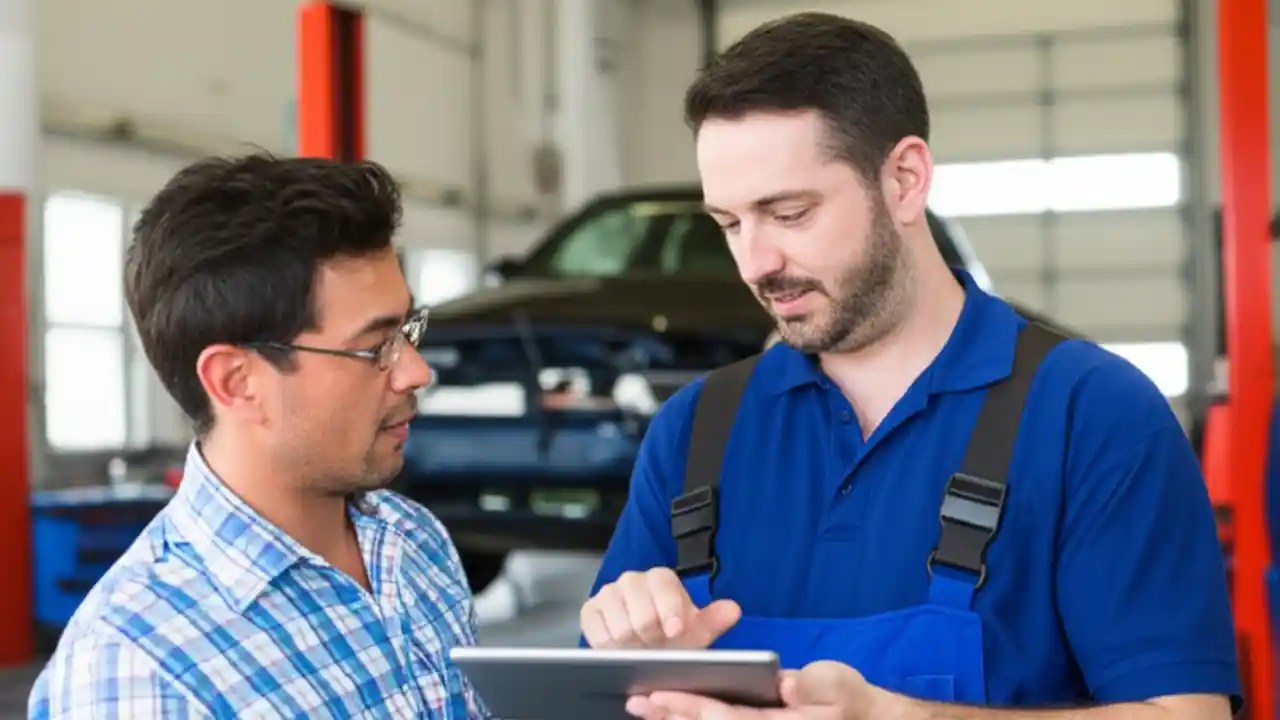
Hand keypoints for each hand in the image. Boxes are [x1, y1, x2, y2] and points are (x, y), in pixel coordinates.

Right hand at [581, 568, 741, 648]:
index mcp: (661, 578)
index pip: (663, 588)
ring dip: (633, 647)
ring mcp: (609, 594)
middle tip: (658, 647)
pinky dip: (611, 648)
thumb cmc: (673, 635)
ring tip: (642, 649)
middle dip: (652, 639)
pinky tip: (622, 649)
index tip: (675, 631)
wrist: (647, 644)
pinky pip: (598, 633)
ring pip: (619, 628)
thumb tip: (733, 609)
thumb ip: (715, 619)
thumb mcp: (698, 630)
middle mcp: (632, 580)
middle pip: (641, 615)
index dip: (670, 611)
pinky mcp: (590, 610)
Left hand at [625, 660, 886, 719]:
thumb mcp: (837, 684)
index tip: (660, 694)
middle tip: (634, 702)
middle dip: (670, 715)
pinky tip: (669, 716)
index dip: (691, 705)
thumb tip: (788, 686)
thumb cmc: (849, 698)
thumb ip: (812, 685)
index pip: (725, 717)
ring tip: (641, 709)